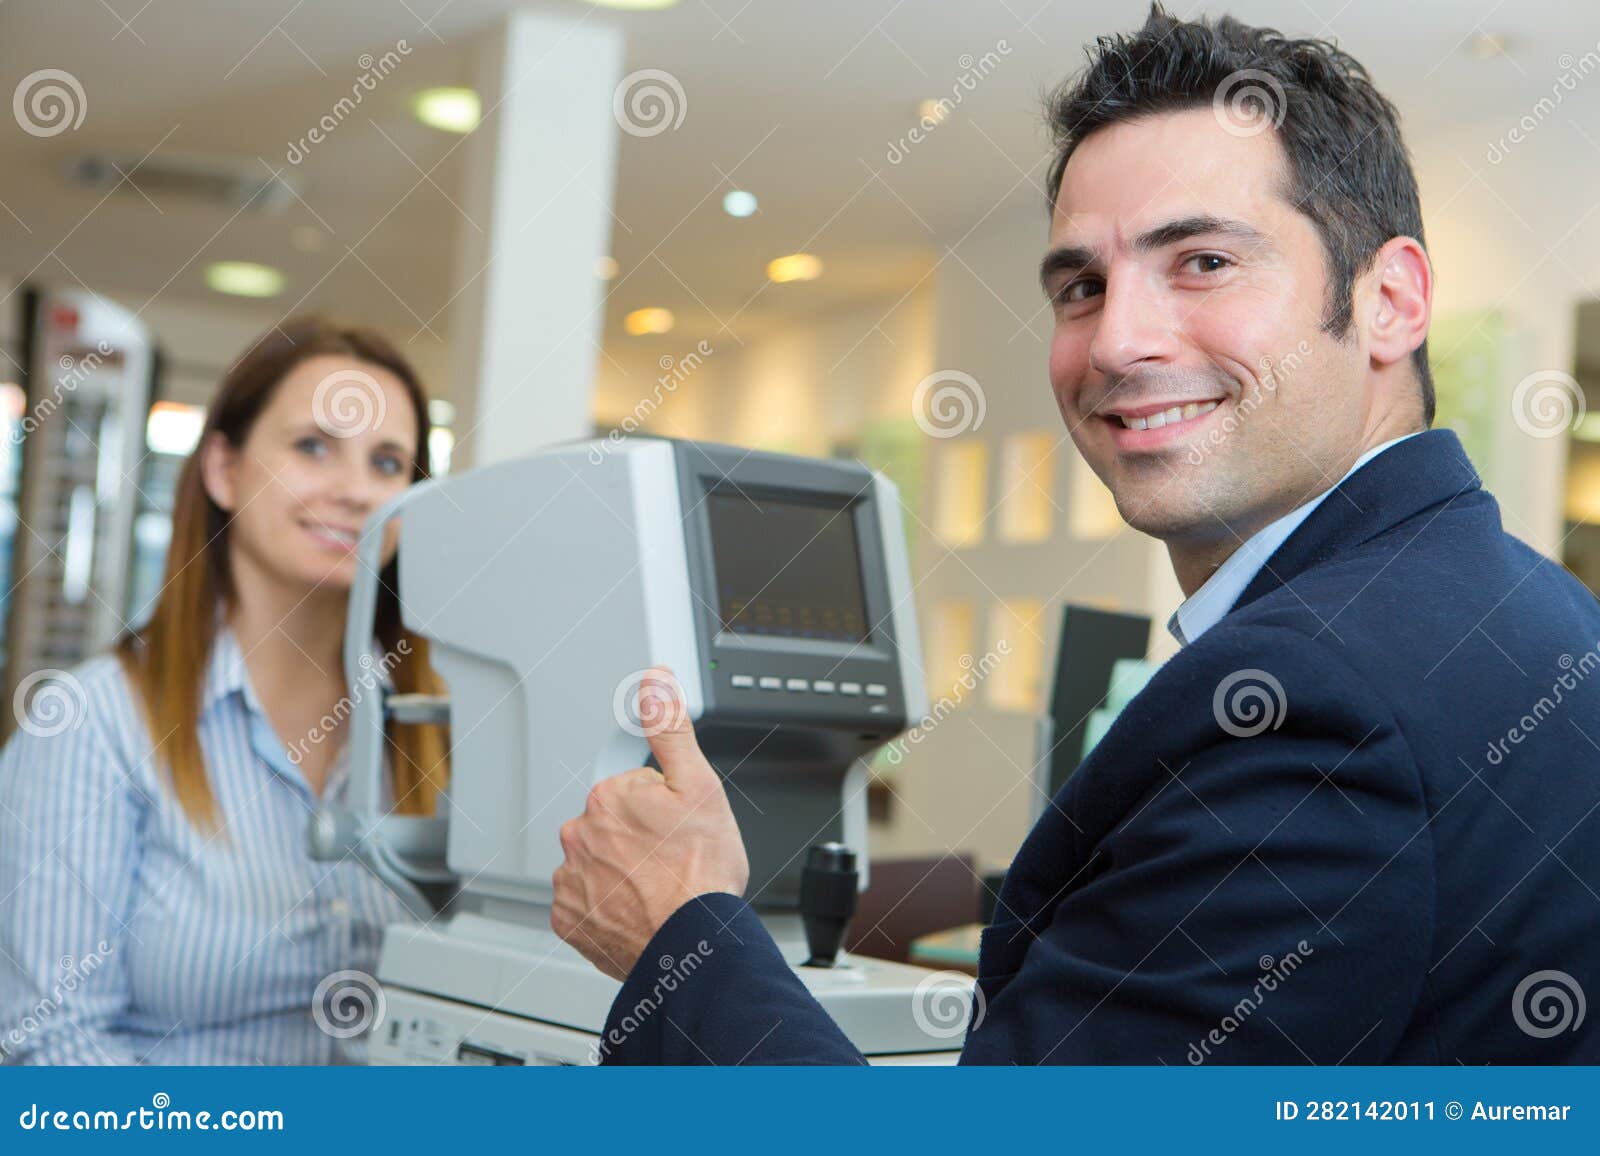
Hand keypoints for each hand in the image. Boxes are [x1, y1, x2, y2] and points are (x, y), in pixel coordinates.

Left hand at [551, 668, 749, 979]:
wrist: (693, 946)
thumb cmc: (701, 874)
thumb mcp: (700, 785)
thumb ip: (670, 729)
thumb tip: (653, 682)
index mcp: (609, 797)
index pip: (633, 790)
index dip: (663, 809)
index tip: (678, 831)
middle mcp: (580, 835)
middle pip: (612, 826)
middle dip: (638, 839)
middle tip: (671, 861)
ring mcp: (571, 880)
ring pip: (598, 864)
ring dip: (622, 874)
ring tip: (657, 890)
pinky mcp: (569, 920)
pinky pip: (586, 904)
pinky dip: (608, 907)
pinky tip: (637, 911)